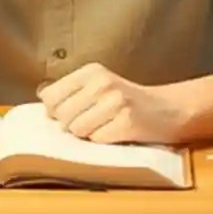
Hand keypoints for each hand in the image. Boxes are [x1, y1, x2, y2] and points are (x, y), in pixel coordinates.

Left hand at [37, 63, 188, 144]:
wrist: (169, 109)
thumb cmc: (127, 101)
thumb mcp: (98, 85)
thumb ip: (70, 92)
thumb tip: (43, 105)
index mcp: (91, 71)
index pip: (50, 97)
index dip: (55, 112)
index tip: (70, 113)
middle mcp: (102, 83)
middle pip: (62, 116)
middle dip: (73, 125)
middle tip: (94, 121)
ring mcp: (115, 102)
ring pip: (77, 130)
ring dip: (89, 134)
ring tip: (106, 125)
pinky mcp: (127, 122)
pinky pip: (97, 140)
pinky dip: (104, 142)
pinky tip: (117, 132)